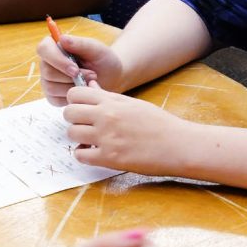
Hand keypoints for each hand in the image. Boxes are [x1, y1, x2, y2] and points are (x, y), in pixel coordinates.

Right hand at [37, 30, 125, 102]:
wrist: (110, 79)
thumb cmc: (103, 61)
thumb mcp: (97, 49)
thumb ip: (80, 43)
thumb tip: (62, 39)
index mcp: (54, 46)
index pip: (43, 49)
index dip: (57, 60)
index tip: (75, 69)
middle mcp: (47, 63)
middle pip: (47, 72)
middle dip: (70, 77)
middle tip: (91, 75)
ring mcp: (48, 81)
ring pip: (51, 87)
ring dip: (73, 87)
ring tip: (90, 82)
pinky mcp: (52, 96)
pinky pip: (55, 100)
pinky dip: (72, 97)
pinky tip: (83, 90)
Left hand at [61, 84, 189, 173]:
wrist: (178, 145)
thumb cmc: (159, 124)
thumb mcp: (134, 104)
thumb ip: (109, 97)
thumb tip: (90, 87)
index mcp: (112, 102)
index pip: (75, 94)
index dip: (75, 101)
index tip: (81, 108)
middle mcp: (106, 117)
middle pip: (69, 113)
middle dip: (73, 119)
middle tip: (84, 125)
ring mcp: (106, 138)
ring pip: (72, 134)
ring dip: (78, 137)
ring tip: (90, 140)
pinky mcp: (109, 158)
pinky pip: (80, 155)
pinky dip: (83, 154)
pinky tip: (94, 152)